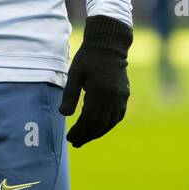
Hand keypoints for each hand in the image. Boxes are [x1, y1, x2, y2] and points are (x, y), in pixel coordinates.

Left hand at [60, 15, 131, 147]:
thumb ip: (70, 94)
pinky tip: (99, 129)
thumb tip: (63, 114)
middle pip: (99, 124)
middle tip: (75, 143)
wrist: (109, 46)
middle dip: (86, 135)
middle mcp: (112, 97)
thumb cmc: (88, 58)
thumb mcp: (75, 74)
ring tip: (85, 139)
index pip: (89, 119)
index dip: (79, 131)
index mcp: (99, 92)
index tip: (69, 137)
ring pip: (110, 123)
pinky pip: (118, 116)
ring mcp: (121, 97)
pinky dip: (108, 125)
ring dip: (97, 133)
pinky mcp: (125, 96)